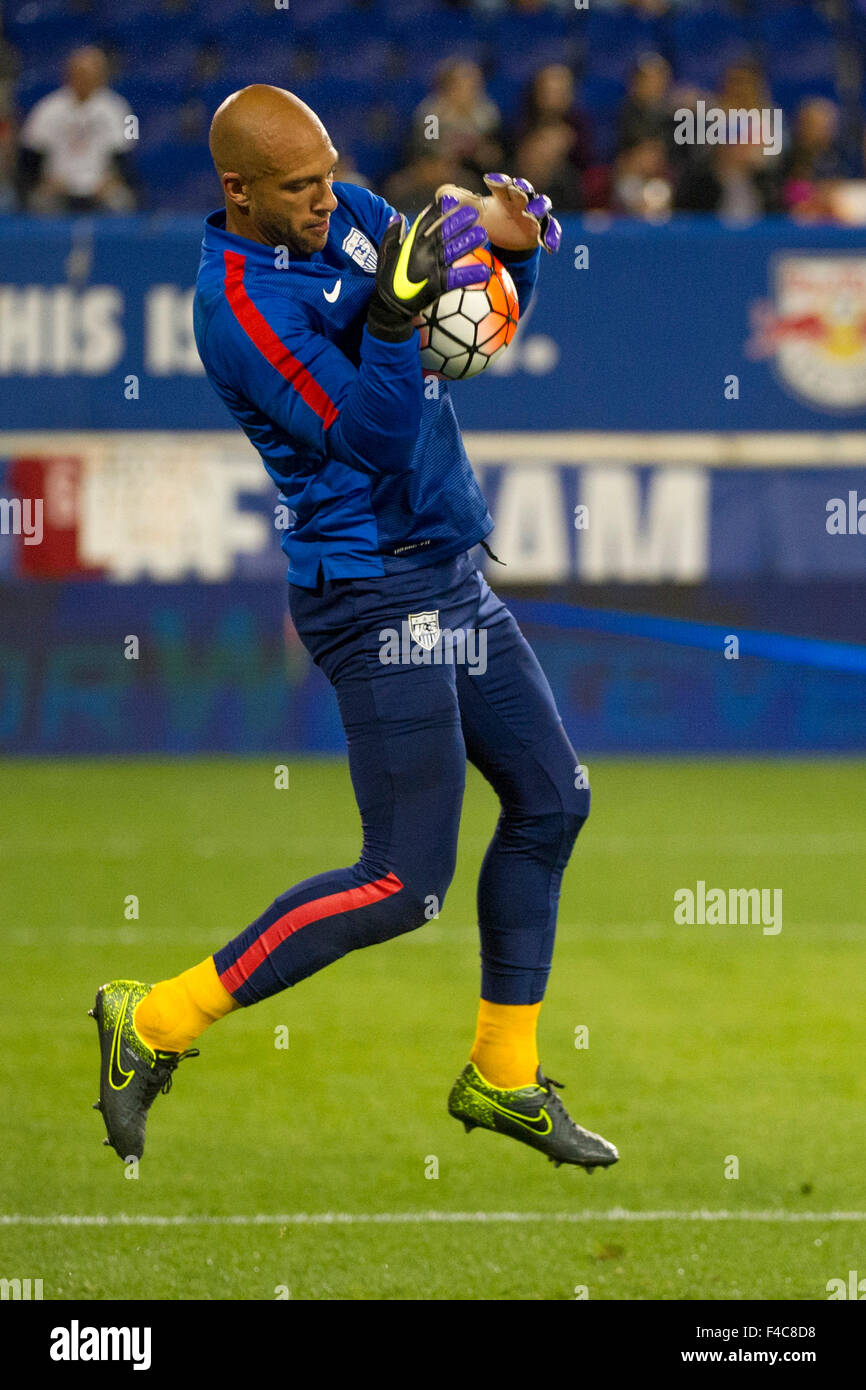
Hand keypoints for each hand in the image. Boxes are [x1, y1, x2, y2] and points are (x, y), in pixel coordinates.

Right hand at [374, 198, 488, 319]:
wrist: (389, 307)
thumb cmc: (388, 280)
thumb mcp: (386, 253)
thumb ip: (392, 233)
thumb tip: (398, 216)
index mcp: (410, 243)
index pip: (426, 221)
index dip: (439, 210)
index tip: (450, 200)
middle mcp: (422, 252)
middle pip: (444, 232)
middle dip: (459, 221)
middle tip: (473, 213)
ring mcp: (431, 268)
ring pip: (453, 251)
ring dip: (469, 241)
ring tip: (483, 234)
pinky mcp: (437, 285)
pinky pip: (457, 278)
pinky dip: (471, 274)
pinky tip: (485, 271)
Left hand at [436, 172, 561, 253]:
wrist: (503, 244)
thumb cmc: (487, 223)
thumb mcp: (472, 214)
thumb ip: (458, 203)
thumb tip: (441, 193)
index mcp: (504, 194)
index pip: (503, 183)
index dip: (498, 180)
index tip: (487, 180)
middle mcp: (521, 201)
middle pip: (525, 190)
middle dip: (521, 188)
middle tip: (516, 189)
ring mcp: (534, 215)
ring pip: (542, 206)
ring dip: (538, 207)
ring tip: (532, 213)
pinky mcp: (542, 231)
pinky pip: (551, 231)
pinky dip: (552, 236)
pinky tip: (549, 245)